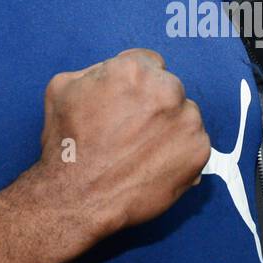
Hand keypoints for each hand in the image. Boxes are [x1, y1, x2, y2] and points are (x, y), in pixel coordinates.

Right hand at [36, 48, 210, 255]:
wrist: (78, 198)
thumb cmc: (67, 146)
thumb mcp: (63, 88)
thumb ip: (96, 71)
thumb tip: (114, 70)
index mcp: (135, 70)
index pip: (150, 64)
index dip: (137, 85)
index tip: (130, 104)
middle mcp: (167, 90)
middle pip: (169, 89)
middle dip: (155, 105)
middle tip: (132, 131)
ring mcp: (188, 120)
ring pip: (185, 115)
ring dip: (170, 127)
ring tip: (142, 151)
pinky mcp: (199, 150)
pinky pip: (194, 143)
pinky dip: (180, 153)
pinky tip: (154, 164)